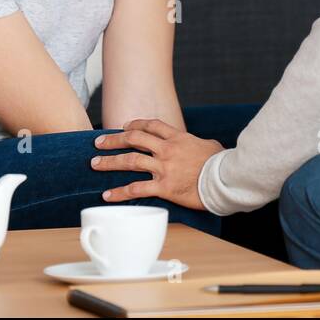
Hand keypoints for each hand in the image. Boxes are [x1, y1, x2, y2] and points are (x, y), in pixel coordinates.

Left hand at [92, 118, 222, 209]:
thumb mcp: (210, 146)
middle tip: (98, 142)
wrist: (225, 179)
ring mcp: (164, 168)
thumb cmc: (221, 164)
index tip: (125, 126)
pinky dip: (119, 192)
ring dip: (109, 162)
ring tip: (95, 164)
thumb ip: (199, 144)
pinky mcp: (164, 187)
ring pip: (130, 160)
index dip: (136, 124)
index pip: (151, 126)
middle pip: (134, 139)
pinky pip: (136, 188)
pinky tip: (107, 195)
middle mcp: (167, 150)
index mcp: (178, 138)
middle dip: (113, 140)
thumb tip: (202, 145)